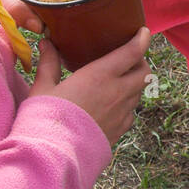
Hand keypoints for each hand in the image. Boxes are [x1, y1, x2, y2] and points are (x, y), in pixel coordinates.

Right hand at [28, 27, 152, 145]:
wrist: (54, 156)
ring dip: (134, 83)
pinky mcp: (120, 130)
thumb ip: (49, 63)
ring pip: (139, 92)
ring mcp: (122, 113)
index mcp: (100, 75)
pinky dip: (126, 104)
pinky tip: (111, 105)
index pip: (133, 52)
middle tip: (129, 58)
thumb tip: (46, 42)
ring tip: (118, 80)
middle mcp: (117, 92)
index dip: (142, 38)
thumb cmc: (45, 118)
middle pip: (145, 72)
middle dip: (141, 62)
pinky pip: (131, 113)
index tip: (144, 31)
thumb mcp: (43, 87)